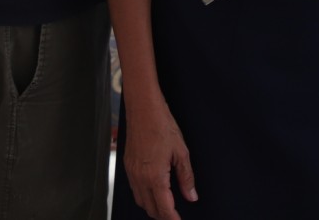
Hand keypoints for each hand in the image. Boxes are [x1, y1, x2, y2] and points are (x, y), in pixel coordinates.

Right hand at [124, 98, 197, 218]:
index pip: (164, 208)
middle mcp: (140, 178)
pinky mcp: (127, 166)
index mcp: (155, 176)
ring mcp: (131, 172)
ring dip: (153, 207)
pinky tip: (153, 191)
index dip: (173, 219)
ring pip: (141, 201)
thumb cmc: (162, 125)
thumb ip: (186, 177)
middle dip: (163, 216)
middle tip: (175, 216)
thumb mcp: (181, 152)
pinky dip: (144, 196)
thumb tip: (191, 195)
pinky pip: (134, 190)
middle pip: (151, 209)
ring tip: (166, 207)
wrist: (143, 109)